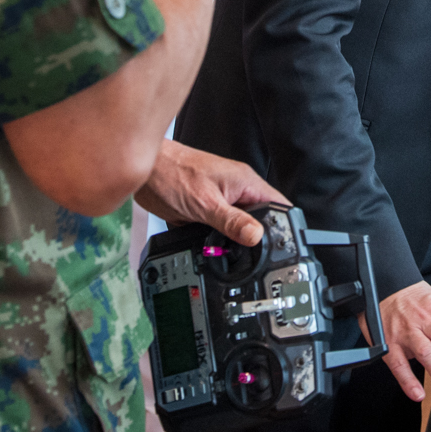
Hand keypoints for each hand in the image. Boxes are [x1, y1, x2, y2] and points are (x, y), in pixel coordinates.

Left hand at [136, 139, 288, 246]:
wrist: (145, 174)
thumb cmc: (172, 174)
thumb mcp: (205, 203)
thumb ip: (232, 221)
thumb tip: (256, 236)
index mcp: (245, 183)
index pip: (278, 205)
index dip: (284, 226)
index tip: (284, 247)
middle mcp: (237, 191)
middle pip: (261, 220)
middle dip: (258, 240)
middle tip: (254, 257)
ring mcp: (223, 201)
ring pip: (240, 228)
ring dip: (236, 242)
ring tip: (230, 255)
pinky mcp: (208, 211)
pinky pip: (222, 230)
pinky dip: (218, 241)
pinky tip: (213, 249)